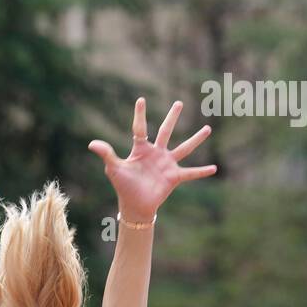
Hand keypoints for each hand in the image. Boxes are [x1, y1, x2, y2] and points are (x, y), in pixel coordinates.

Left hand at [89, 98, 216, 222]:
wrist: (134, 207)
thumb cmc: (123, 187)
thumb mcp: (114, 169)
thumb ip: (107, 154)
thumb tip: (92, 144)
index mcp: (141, 149)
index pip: (140, 128)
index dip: (140, 115)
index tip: (141, 99)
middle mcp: (156, 153)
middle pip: (165, 131)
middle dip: (172, 117)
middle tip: (179, 102)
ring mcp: (166, 164)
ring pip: (184, 148)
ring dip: (196, 139)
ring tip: (208, 129)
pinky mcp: (174, 177)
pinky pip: (190, 173)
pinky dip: (202, 171)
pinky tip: (214, 168)